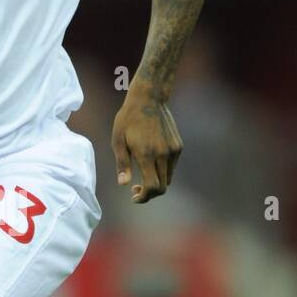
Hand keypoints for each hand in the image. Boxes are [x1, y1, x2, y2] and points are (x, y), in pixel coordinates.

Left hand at [110, 83, 182, 203]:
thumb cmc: (128, 119)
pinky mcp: (178, 146)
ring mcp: (173, 150)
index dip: (144, 197)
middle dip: (149, 193)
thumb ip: (122, 163)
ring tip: (143, 177)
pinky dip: (162, 171)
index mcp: (146, 154)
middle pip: (162, 186)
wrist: (149, 99)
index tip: (134, 197)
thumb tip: (123, 184)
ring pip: (168, 178)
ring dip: (157, 182)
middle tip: (136, 189)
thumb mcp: (118, 140)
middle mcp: (163, 154)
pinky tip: (151, 162)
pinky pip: (172, 167)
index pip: (152, 186)